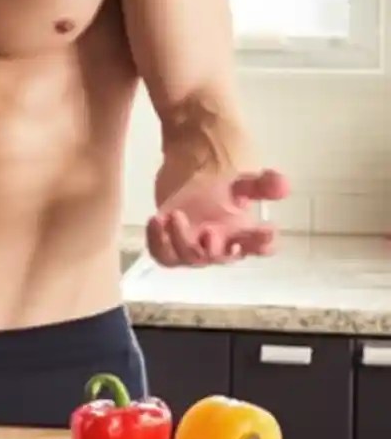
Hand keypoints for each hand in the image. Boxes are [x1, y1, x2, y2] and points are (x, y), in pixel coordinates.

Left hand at [146, 168, 289, 267]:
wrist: (186, 179)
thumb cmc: (218, 188)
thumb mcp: (241, 183)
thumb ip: (262, 185)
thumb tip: (283, 184)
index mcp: (241, 236)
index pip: (258, 247)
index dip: (263, 243)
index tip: (267, 231)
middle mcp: (218, 247)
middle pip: (219, 258)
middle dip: (215, 249)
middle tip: (211, 230)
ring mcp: (191, 247)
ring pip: (187, 258)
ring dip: (181, 240)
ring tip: (176, 215)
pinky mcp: (167, 244)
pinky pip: (161, 254)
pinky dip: (156, 241)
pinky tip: (156, 219)